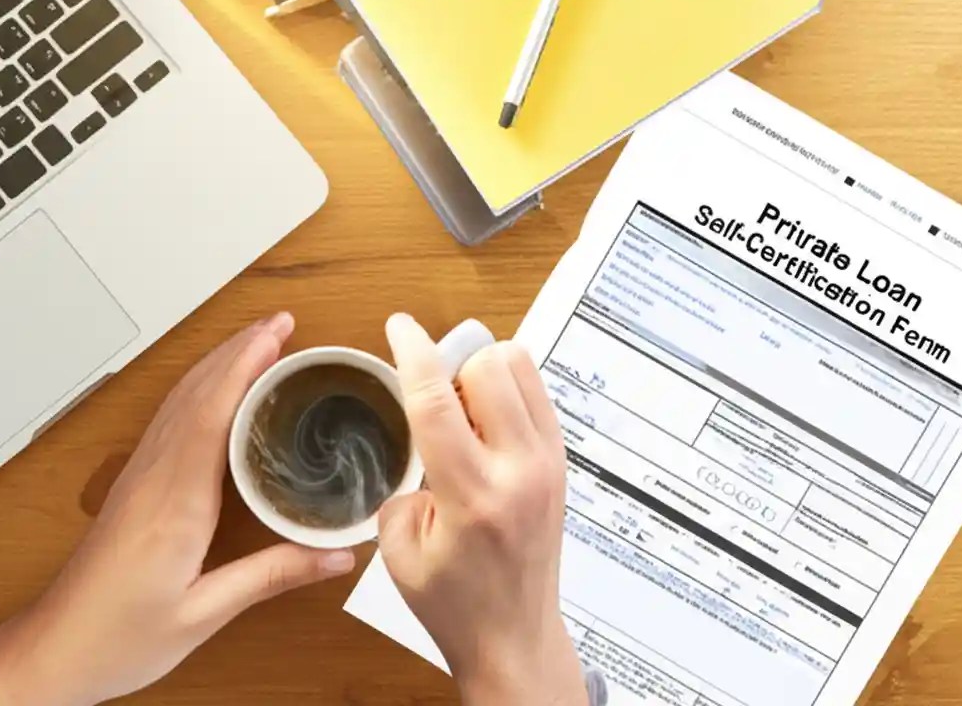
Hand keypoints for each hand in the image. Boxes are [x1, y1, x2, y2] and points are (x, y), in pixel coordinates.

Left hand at [0, 313, 355, 705]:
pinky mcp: (134, 488)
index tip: (278, 334)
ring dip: (219, 365)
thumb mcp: (204, 614)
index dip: (247, 365)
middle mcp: (153, 478)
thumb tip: (335, 555)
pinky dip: (200, 393)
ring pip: (180, 402)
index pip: (214, 412)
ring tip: (258, 343)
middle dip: (240, 350)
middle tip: (283, 324)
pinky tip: (217, 393)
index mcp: (174, 503)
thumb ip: (271, 576)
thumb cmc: (116, 636)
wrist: (54, 649)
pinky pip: (171, 422)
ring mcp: (139, 478)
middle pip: (197, 393)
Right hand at [378, 314, 587, 705]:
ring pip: (520, 367)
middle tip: (432, 392)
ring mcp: (548, 463)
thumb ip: (401, 483)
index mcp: (472, 495)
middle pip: (489, 365)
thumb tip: (422, 436)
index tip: (399, 326)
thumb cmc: (457, 603)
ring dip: (482, 370)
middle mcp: (519, 471)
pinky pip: (538, 392)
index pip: (437, 399)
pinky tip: (486, 422)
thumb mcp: (400, 550)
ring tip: (461, 410)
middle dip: (451, 363)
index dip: (413, 351)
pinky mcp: (561, 462)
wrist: (514, 635)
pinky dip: (508, 388)